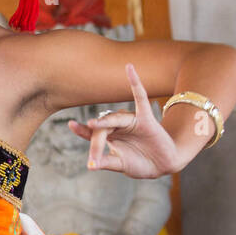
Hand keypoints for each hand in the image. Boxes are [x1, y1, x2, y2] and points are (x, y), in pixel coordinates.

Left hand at [67, 64, 181, 179]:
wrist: (164, 165)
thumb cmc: (141, 164)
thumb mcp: (121, 164)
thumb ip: (106, 162)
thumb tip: (90, 166)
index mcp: (110, 136)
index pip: (92, 133)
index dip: (81, 130)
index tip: (71, 124)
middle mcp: (118, 126)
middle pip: (102, 127)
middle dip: (96, 141)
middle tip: (93, 158)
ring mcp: (131, 121)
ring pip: (114, 118)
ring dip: (104, 122)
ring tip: (93, 125)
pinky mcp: (146, 118)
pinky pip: (141, 97)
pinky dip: (135, 82)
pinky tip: (130, 68)